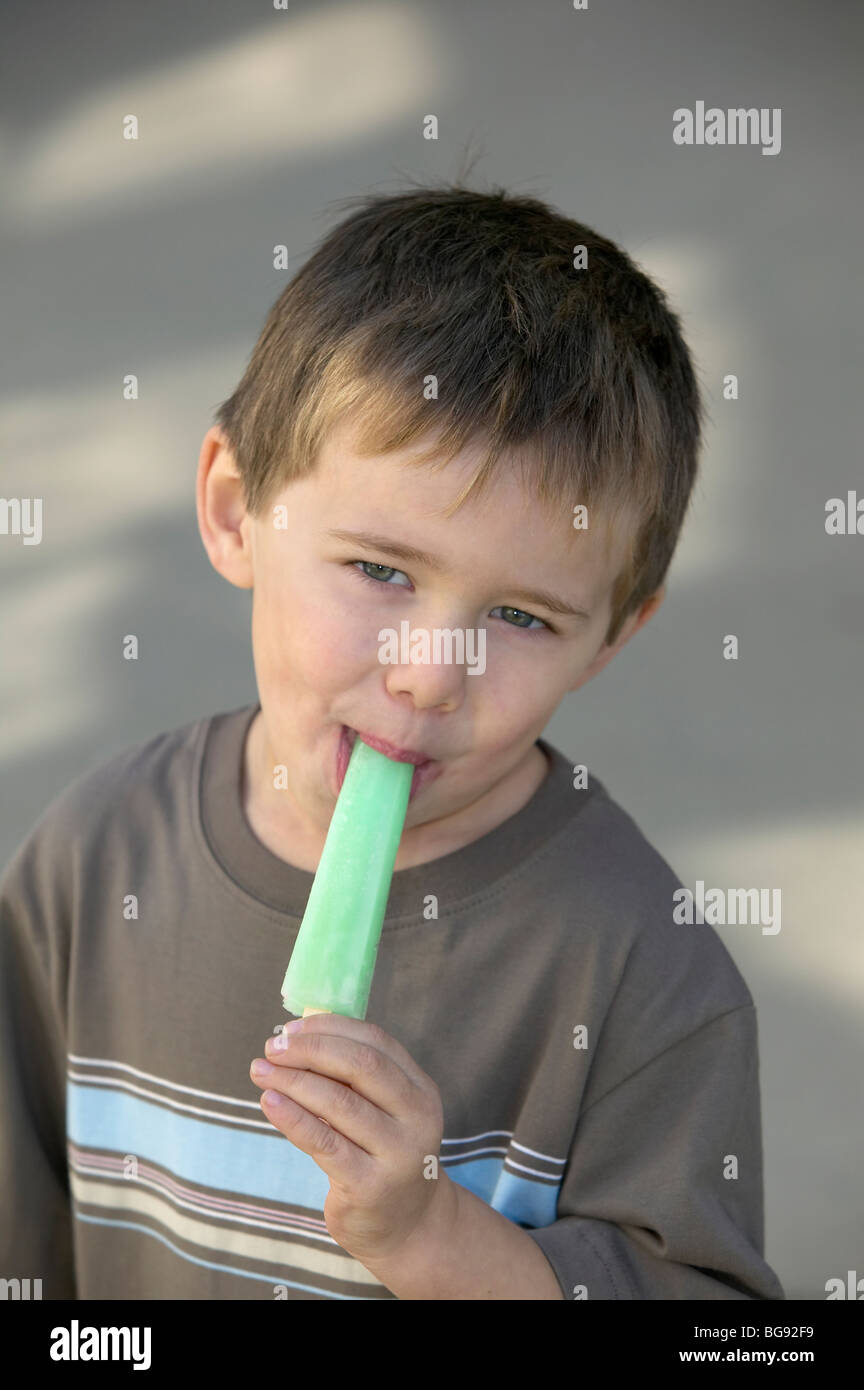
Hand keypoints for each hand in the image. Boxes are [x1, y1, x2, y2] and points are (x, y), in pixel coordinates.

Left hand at [250, 1013, 447, 1263]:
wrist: (406, 1227)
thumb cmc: (381, 1155)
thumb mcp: (382, 1112)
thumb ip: (352, 1078)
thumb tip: (295, 1036)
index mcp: (421, 1089)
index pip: (376, 1041)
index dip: (330, 1028)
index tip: (291, 1028)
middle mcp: (417, 1118)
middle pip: (361, 1065)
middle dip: (309, 1050)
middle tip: (271, 1047)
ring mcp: (397, 1153)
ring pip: (338, 1102)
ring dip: (292, 1080)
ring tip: (260, 1071)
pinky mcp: (369, 1185)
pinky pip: (323, 1142)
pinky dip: (292, 1117)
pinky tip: (269, 1102)